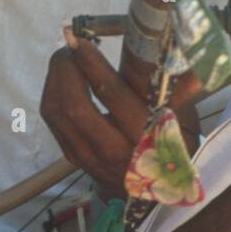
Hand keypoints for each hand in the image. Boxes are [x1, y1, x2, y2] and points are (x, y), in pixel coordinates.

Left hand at [39, 38, 201, 200]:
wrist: (158, 192)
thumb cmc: (173, 142)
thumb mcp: (178, 112)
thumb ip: (158, 81)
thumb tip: (144, 39)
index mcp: (145, 135)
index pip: (112, 95)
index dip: (91, 64)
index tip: (80, 39)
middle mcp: (114, 150)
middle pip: (73, 106)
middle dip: (65, 69)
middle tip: (70, 46)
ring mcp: (89, 157)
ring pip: (56, 113)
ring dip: (54, 79)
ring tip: (65, 58)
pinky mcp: (74, 157)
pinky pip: (53, 121)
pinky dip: (52, 93)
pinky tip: (61, 78)